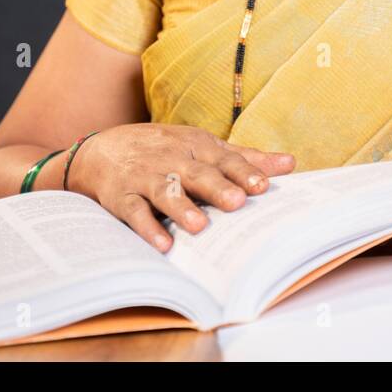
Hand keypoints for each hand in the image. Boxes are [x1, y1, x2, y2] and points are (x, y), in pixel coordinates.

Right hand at [67, 124, 295, 252]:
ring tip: (200, 226)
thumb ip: (244, 157)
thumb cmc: (163, 150)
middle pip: (197, 173)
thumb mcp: (201, 147)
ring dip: (181, 207)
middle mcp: (171, 159)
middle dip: (217, 187)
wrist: (101, 150)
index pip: (223, 159)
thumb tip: (289, 163)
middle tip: (237, 202)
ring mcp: (145, 177)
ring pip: (165, 191)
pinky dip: (146, 228)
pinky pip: (134, 212)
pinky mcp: (121, 196)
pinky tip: (162, 244)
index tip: (264, 186)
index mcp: (195, 146)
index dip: (243, 173)